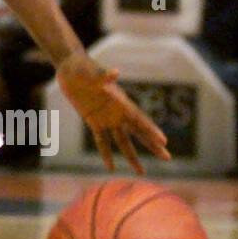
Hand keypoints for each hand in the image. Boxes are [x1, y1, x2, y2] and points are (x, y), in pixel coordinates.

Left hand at [55, 50, 170, 173]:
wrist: (69, 68)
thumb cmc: (82, 67)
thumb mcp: (91, 72)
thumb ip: (103, 76)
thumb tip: (115, 72)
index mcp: (120, 101)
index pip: (139, 118)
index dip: (151, 130)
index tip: (164, 141)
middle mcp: (117, 111)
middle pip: (138, 132)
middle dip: (152, 145)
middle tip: (167, 158)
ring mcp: (106, 117)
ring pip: (122, 141)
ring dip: (132, 156)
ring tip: (141, 171)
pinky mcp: (93, 120)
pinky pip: (101, 140)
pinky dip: (106, 153)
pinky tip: (111, 167)